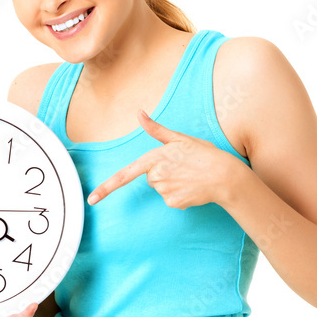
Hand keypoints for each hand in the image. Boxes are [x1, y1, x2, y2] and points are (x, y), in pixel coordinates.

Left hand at [87, 110, 240, 208]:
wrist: (225, 176)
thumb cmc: (203, 154)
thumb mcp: (179, 138)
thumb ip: (156, 129)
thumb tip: (139, 113)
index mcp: (154, 158)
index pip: (124, 175)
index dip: (106, 188)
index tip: (91, 199)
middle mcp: (156, 176)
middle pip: (150, 178)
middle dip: (163, 173)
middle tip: (183, 167)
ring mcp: (164, 191)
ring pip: (161, 189)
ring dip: (172, 183)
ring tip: (190, 176)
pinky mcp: (174, 203)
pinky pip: (171, 199)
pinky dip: (180, 194)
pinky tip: (193, 187)